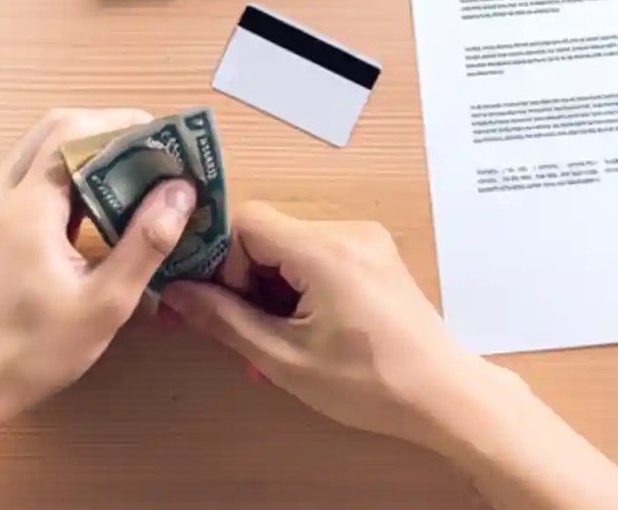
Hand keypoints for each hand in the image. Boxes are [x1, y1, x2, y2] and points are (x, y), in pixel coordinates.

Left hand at [0, 108, 197, 437]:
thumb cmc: (31, 355)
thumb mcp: (104, 304)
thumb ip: (146, 243)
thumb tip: (180, 192)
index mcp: (25, 210)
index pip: (74, 133)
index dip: (123, 125)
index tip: (165, 140)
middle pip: (52, 131)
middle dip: (106, 131)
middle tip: (152, 153)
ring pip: (34, 153)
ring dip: (82, 154)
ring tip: (131, 178)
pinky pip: (22, 181)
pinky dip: (60, 179)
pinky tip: (92, 209)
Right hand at [160, 202, 496, 447]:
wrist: (444, 395)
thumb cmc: (370, 383)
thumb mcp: (284, 358)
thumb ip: (224, 320)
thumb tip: (174, 292)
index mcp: (324, 249)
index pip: (245, 223)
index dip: (222, 263)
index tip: (223, 307)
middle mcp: (348, 231)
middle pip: (268, 236)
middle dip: (245, 284)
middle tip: (242, 337)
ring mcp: (366, 241)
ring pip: (290, 249)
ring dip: (271, 292)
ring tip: (275, 346)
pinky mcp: (376, 256)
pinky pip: (318, 258)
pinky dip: (299, 289)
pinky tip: (302, 332)